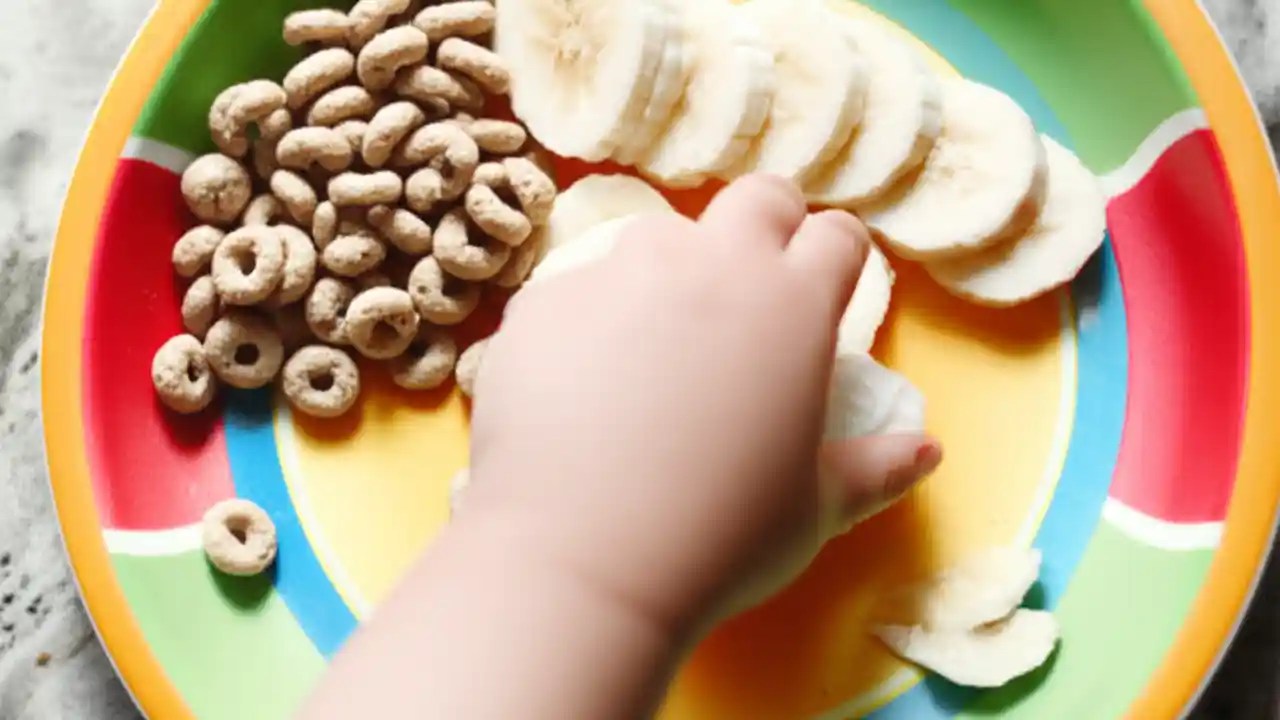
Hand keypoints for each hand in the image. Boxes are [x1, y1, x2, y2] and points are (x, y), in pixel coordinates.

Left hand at [464, 174, 940, 634]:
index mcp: (792, 303)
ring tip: (655, 350)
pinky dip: (592, 324)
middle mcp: (708, 266)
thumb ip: (874, 469)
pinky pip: (578, 292)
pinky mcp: (542, 303)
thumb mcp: (814, 510)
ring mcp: (617, 274)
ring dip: (672, 274)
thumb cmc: (719, 540)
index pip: (837, 236)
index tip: (824, 294)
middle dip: (767, 228)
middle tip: (753, 294)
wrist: (580, 564)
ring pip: (658, 240)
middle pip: (757, 198)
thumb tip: (926, 451)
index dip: (835, 261)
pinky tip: (582, 389)